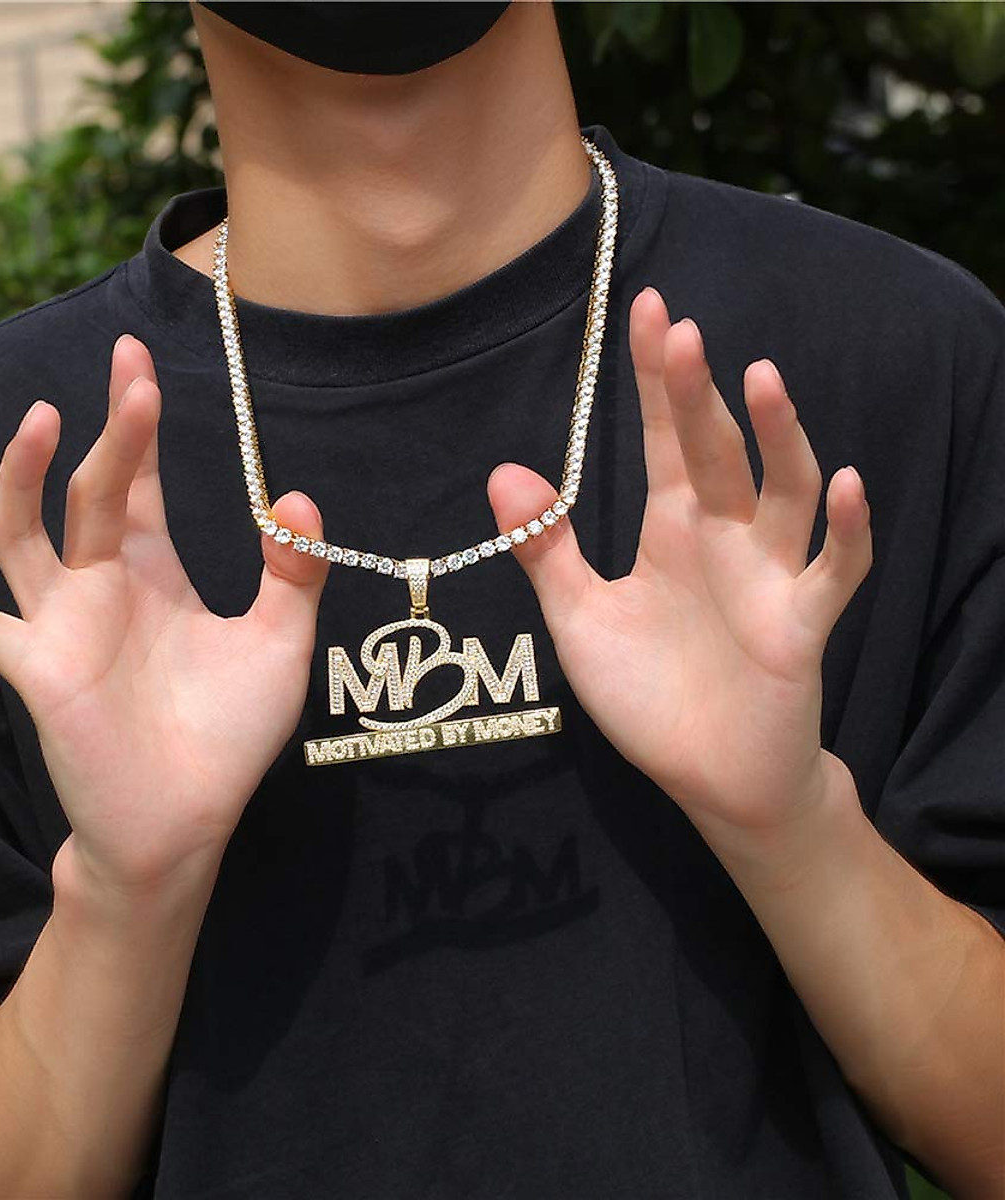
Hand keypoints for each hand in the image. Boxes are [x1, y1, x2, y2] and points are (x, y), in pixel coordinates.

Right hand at [0, 334, 328, 898]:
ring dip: (20, 477)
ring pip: (20, 533)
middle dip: (109, 433)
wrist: (190, 818)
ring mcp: (62, 623)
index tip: (138, 363)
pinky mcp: (35, 670)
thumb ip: (295, 573)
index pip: (139, 481)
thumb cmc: (231, 734)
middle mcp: (102, 584)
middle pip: (91, 490)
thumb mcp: (281, 642)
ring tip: (42, 420)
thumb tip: (300, 497)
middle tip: (130, 377)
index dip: (137, 424)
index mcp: (154, 571)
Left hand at [487, 286, 871, 840]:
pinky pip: (834, 571)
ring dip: (777, 436)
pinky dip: (846, 531)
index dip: (655, 379)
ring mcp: (768, 577)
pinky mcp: (802, 626)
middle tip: (680, 330)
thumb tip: (502, 471)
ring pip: (784, 491)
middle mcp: (724, 538)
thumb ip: (546, 549)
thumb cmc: (649, 694)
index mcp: (671, 528)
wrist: (708, 777)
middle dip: (698, 392)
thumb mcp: (581, 619)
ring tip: (760, 378)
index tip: (648, 309)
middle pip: (716, 450)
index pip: (663, 438)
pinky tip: (846, 485)